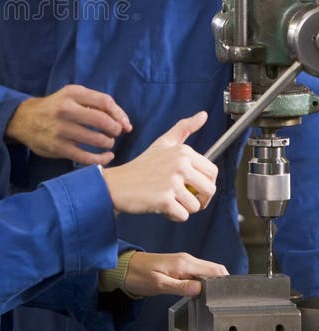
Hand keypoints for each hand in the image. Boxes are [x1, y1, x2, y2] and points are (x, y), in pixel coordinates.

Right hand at [5, 85, 131, 165]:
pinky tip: (106, 157)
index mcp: (72, 93)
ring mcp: (61, 129)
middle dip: (115, 130)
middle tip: (115, 134)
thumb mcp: (72, 96)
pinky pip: (85, 157)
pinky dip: (100, 159)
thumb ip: (96, 104)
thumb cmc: (56, 107)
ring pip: (96, 140)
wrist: (24, 119)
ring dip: (108, 143)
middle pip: (102, 121)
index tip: (125, 124)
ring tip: (107, 143)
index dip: (120, 114)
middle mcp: (66, 109)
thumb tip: (124, 122)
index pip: (105, 102)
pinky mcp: (58, 147)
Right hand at [102, 111, 216, 220]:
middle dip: (201, 199)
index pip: (212, 172)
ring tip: (170, 201)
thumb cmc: (142, 166)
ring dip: (185, 208)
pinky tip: (163, 207)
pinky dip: (174, 216)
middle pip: (209, 190)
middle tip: (186, 198)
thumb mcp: (163, 143)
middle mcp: (180, 164)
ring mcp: (172, 182)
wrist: (118, 184)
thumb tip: (204, 115)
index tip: (195, 186)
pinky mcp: (165, 200)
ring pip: (197, 206)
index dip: (206, 183)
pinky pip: (183, 216)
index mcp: (183, 151)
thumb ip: (184, 128)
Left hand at [124, 251, 227, 296]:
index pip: (214, 270)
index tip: (227, 296)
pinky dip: (205, 283)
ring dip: (214, 284)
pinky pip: (199, 274)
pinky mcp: (180, 267)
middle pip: (214, 270)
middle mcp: (187, 260)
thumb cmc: (138, 275)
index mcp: (184, 263)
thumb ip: (181, 286)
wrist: (125, 268)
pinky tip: (202, 293)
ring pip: (208, 272)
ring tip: (214, 299)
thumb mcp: (159, 284)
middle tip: (223, 301)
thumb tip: (200, 289)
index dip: (224, 282)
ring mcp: (184, 263)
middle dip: (222, 283)